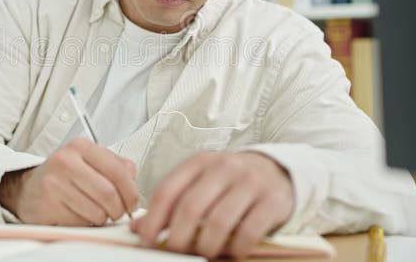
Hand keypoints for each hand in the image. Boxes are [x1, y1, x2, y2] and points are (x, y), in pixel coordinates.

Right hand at [0, 137, 137, 225]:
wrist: (29, 188)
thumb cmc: (65, 176)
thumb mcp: (90, 162)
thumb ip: (117, 167)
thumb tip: (134, 182)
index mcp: (81, 146)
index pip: (119, 171)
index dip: (131, 192)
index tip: (132, 204)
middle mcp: (65, 160)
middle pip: (108, 194)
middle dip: (118, 210)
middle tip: (117, 213)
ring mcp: (54, 183)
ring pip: (96, 211)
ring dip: (102, 219)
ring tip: (94, 212)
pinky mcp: (46, 205)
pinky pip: (79, 223)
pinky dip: (84, 224)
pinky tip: (77, 215)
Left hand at [130, 151, 293, 259]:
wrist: (279, 170)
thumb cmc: (231, 181)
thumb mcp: (200, 183)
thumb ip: (171, 202)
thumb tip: (137, 227)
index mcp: (200, 162)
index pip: (168, 191)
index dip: (153, 220)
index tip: (146, 241)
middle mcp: (224, 168)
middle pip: (191, 207)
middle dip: (178, 237)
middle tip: (175, 252)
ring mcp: (250, 182)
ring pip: (219, 221)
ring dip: (207, 246)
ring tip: (204, 253)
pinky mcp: (272, 200)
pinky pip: (249, 230)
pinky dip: (236, 247)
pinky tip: (232, 251)